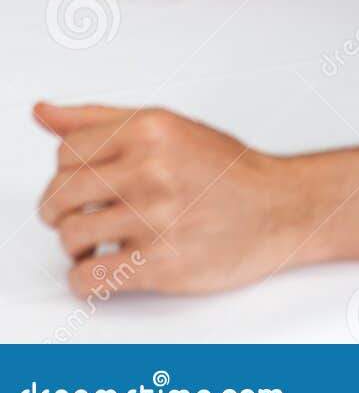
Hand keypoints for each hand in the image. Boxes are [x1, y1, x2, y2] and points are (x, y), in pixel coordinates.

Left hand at [34, 102, 313, 295]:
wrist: (281, 209)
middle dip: (60, 210)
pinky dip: (84, 279)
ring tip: (98, 242)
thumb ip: (100, 119)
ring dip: (75, 246)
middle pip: (59, 194)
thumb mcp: (168, 127)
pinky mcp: (161, 264)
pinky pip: (89, 279)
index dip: (66, 174)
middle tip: (82, 215)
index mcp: (150, 129)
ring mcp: (156, 218)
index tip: (81, 185)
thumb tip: (43, 113)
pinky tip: (106, 267)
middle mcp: (151, 169)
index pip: (65, 152)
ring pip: (69, 236)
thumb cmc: (228, 172)